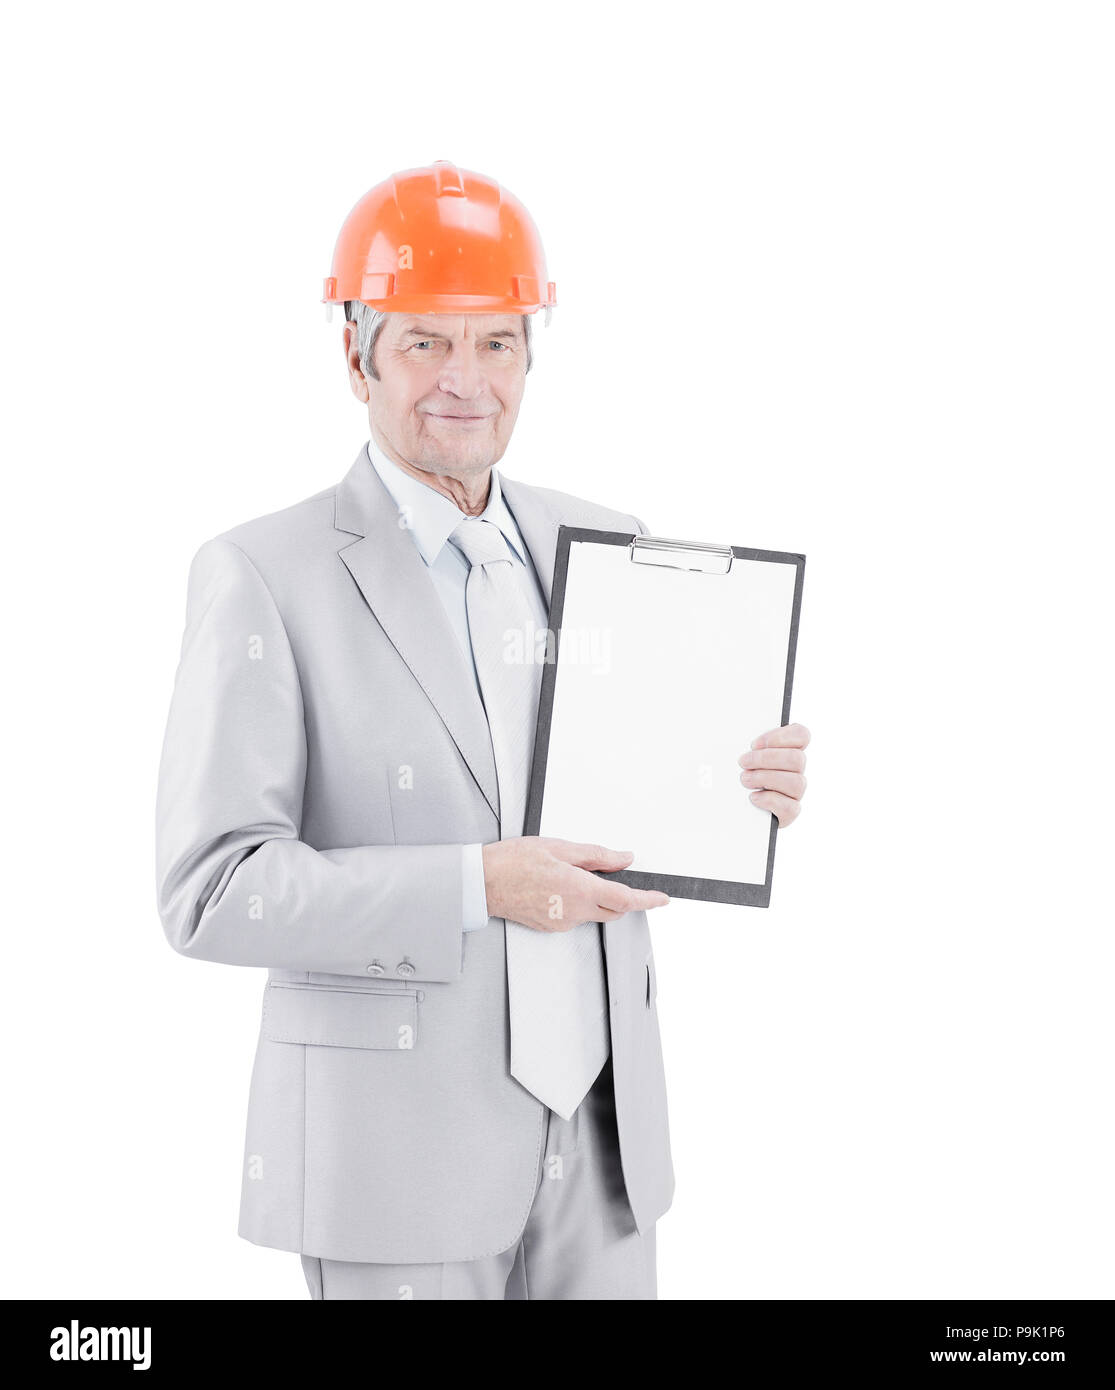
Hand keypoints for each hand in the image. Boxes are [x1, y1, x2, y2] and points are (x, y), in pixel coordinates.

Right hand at [482, 837, 669, 931]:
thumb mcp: (560, 847)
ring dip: (595, 897)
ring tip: (571, 873)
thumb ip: (597, 856)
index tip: (662, 899)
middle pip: (613, 910)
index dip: (648, 900)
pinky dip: (577, 902)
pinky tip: (559, 886)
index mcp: (579, 889)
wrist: (482, 883)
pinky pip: (575, 916)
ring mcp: (562, 923)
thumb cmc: (513, 861)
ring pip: (593, 912)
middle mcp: (574, 911)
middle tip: (614, 876)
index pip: (625, 900)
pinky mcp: (551, 927)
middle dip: (621, 897)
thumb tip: (624, 859)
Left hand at [739, 722, 809, 826]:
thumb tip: (734, 738)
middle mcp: (794, 771)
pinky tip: (753, 797)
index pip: (801, 735)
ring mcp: (793, 793)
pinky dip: (770, 800)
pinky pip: (790, 807)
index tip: (754, 744)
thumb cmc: (731, 777)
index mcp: (786, 751)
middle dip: (766, 758)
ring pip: (797, 782)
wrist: (726, 809)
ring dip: (766, 778)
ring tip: (745, 780)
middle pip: (797, 759)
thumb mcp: (732, 756)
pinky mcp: (788, 812)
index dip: (781, 736)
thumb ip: (739, 744)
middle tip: (743, 762)